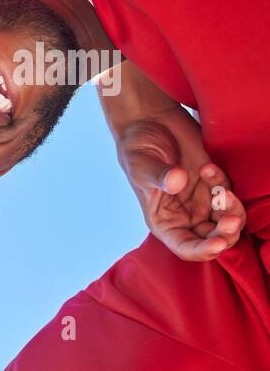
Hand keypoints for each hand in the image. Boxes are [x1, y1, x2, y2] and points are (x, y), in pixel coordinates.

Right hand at [115, 105, 245, 261]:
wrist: (150, 120)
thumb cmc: (136, 146)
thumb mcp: (139, 163)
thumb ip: (158, 176)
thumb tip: (176, 182)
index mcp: (163, 220)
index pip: (185, 247)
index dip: (203, 250)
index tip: (217, 242)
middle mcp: (184, 214)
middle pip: (212, 238)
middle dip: (226, 232)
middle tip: (230, 218)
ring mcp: (201, 199)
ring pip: (227, 219)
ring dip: (233, 211)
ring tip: (224, 192)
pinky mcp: (213, 182)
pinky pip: (230, 193)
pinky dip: (225, 183)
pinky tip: (208, 166)